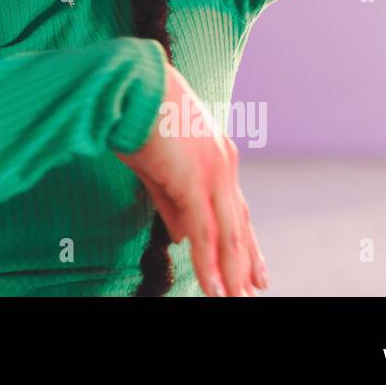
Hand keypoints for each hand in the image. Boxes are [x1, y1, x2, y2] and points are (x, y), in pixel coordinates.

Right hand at [115, 57, 268, 295]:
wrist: (129, 83)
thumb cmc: (135, 115)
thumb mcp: (154, 165)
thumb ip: (170, 201)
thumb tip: (184, 237)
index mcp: (216, 156)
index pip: (235, 208)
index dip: (245, 241)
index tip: (255, 270)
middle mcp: (223, 164)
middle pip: (239, 224)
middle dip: (246, 262)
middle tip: (254, 293)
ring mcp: (213, 172)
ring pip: (227, 234)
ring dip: (231, 273)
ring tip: (234, 301)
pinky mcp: (195, 180)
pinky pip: (205, 232)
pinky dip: (209, 265)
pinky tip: (213, 289)